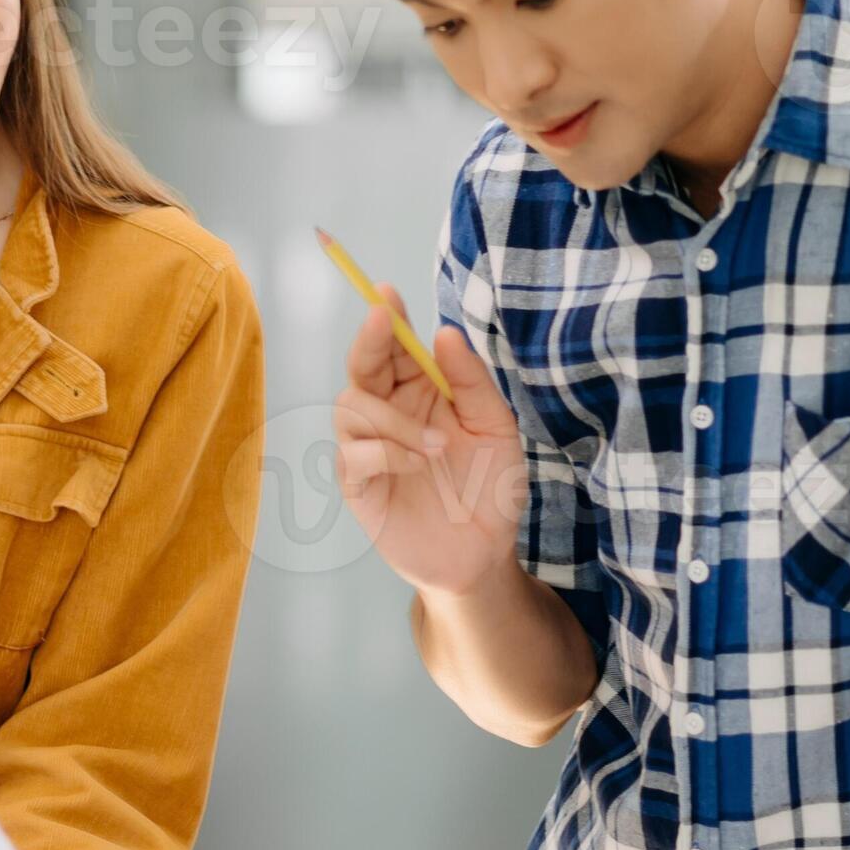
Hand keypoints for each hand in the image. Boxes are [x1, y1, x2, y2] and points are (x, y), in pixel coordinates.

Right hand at [334, 303, 526, 597]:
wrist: (484, 555)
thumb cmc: (489, 489)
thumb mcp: (496, 429)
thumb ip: (472, 383)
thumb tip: (444, 334)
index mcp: (420, 394)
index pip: (395, 348)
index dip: (386, 319)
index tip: (386, 294)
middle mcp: (389, 415)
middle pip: (361, 367)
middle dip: (369, 343)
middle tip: (382, 323)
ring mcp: (370, 449)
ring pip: (352, 408)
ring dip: (394, 419)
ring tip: (437, 445)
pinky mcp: (359, 486)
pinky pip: (354, 455)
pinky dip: (386, 452)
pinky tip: (417, 464)